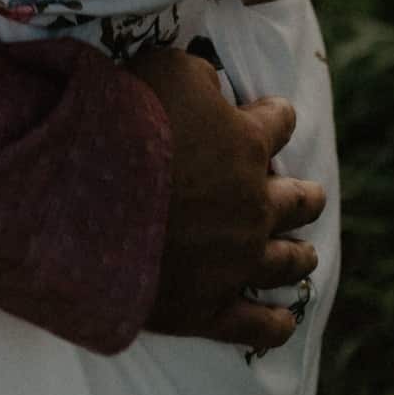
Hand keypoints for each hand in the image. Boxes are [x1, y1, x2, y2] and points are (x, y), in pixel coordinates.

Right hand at [130, 46, 324, 350]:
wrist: (85, 199)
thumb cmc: (126, 122)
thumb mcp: (167, 69)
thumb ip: (200, 77)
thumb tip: (213, 85)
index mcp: (248, 144)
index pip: (279, 121)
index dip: (273, 114)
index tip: (270, 114)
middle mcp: (254, 206)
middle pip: (298, 200)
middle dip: (304, 196)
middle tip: (308, 196)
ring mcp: (235, 261)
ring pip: (286, 261)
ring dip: (299, 255)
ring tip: (306, 255)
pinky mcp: (207, 308)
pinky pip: (255, 325)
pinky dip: (275, 324)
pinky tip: (284, 322)